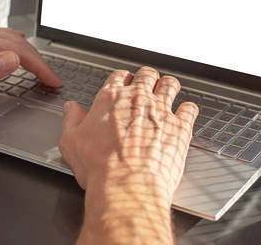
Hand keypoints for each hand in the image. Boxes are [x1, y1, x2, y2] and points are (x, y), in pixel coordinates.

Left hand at [0, 25, 60, 112]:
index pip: (18, 52)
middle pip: (16, 42)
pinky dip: (12, 48)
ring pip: (7, 38)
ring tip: (39, 67)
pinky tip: (13, 54)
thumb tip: (13, 58)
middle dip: (38, 60)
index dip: (40, 67)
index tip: (52, 80)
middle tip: (51, 77)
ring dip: (27, 52)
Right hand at [59, 66, 197, 244]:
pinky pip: (190, 108)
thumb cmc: (100, 167)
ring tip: (168, 90)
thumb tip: (71, 109)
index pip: (120, 76)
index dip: (123, 79)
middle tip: (147, 85)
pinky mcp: (180, 126)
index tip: (124, 84)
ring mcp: (161, 111)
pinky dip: (188, 108)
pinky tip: (186, 112)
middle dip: (147, 78)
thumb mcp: (71, 142)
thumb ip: (72, 120)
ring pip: (170, 85)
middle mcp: (138, 99)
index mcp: (111, 98)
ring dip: (169, 86)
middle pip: (147, 75)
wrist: (128, 186)